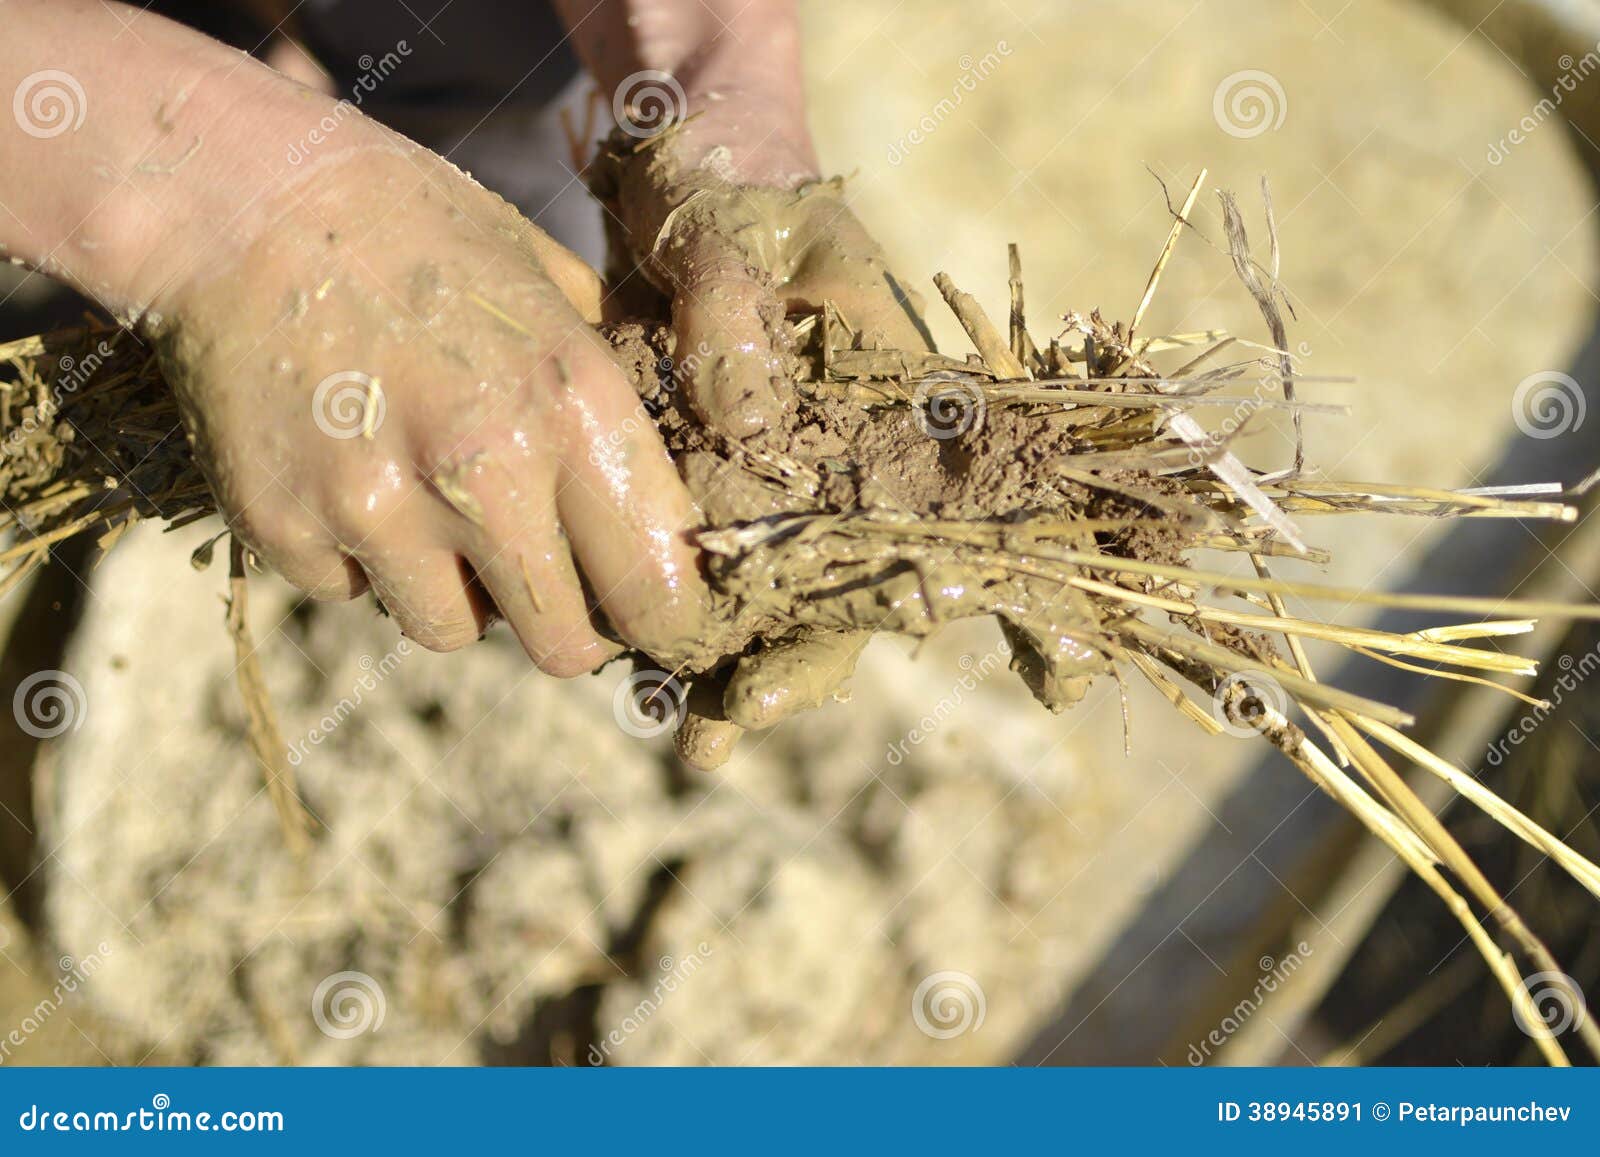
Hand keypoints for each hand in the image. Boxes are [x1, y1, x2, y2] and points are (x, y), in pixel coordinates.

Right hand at [148, 139, 708, 672]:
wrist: (241, 201)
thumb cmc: (417, 232)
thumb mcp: (548, 282)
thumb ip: (608, 385)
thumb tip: (661, 486)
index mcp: (574, 404)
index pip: (658, 582)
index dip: (662, 609)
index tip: (650, 608)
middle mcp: (486, 472)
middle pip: (563, 647)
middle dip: (564, 627)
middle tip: (547, 584)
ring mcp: (377, 508)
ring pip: (451, 632)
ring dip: (455, 592)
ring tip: (431, 501)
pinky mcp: (285, 529)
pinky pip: (353, 592)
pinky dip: (361, 558)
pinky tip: (348, 473)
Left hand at [601, 105, 928, 763]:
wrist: (680, 150)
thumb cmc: (733, 172)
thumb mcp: (738, 232)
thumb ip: (738, 324)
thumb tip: (749, 425)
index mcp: (891, 396)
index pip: (920, 518)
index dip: (900, 605)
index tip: (825, 668)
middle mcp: (845, 447)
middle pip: (846, 577)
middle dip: (795, 666)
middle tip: (720, 735)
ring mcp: (778, 463)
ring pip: (773, 581)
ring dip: (734, 658)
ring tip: (688, 737)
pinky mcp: (711, 462)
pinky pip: (701, 550)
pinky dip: (674, 601)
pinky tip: (632, 662)